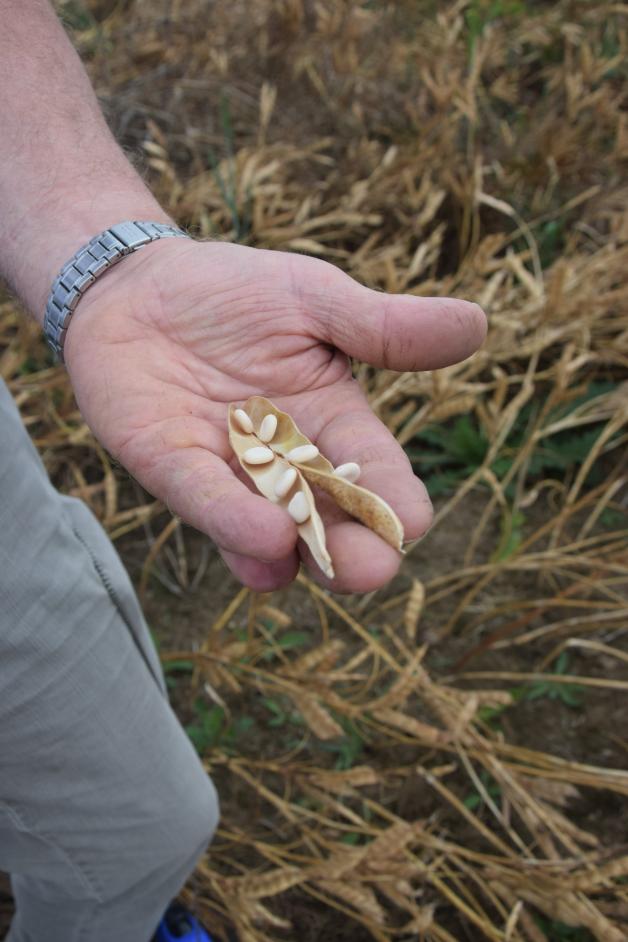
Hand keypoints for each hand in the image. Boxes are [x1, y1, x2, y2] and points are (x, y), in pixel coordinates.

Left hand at [64, 238, 485, 592]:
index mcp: (335, 425)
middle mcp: (287, 464)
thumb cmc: (235, 291)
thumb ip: (384, 327)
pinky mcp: (171, 467)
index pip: (379, 478)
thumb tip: (477, 323)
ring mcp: (229, 474)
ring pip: (271, 530)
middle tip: (372, 566)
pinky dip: (233, 521)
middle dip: (356, 552)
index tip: (412, 521)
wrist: (139, 285)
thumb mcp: (317, 300)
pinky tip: (266, 538)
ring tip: (326, 563)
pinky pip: (204, 500)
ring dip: (299, 552)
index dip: (397, 504)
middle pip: (332, 524)